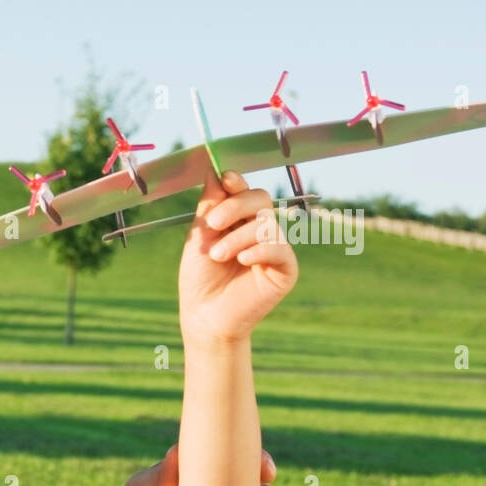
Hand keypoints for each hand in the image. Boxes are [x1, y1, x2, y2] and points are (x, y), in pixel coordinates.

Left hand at [179, 169, 297, 343]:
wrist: (204, 316)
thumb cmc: (199, 278)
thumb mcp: (200, 237)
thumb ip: (210, 205)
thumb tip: (214, 169)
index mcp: (239, 220)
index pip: (244, 191)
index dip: (237, 182)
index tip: (225, 178)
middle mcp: (260, 230)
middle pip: (260, 199)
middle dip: (235, 207)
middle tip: (213, 224)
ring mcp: (275, 248)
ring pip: (266, 224)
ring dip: (237, 237)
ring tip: (217, 256)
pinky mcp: (285, 269)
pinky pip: (279, 248)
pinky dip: (259, 250)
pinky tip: (242, 261)